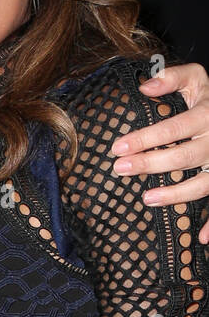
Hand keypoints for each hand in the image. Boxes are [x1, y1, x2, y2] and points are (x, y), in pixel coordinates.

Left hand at [112, 62, 208, 242]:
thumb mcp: (198, 79)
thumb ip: (173, 77)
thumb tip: (145, 86)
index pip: (175, 128)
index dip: (146, 138)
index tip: (117, 147)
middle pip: (187, 156)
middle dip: (152, 164)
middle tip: (120, 169)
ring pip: (206, 182)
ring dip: (178, 194)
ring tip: (147, 198)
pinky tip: (203, 239)